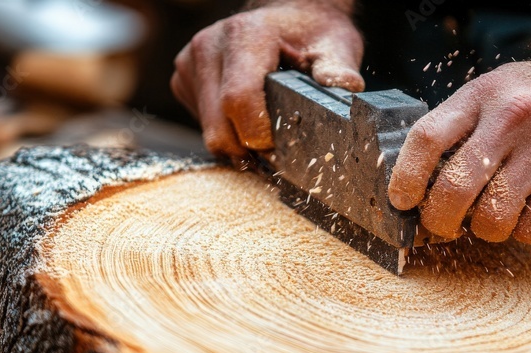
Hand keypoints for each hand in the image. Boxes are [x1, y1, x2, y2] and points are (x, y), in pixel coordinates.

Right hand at [171, 2, 364, 158]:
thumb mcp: (335, 45)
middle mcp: (209, 45)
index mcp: (245, 34)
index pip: (239, 100)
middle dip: (248, 149)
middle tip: (276, 155)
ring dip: (236, 143)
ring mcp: (191, 62)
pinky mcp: (183, 78)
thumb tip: (346, 88)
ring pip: (208, 130)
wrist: (286, 18)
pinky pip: (201, 123)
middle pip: (218, 125)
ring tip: (264, 134)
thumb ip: (338, 68)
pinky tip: (246, 121)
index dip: (258, 135)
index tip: (280, 148)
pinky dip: (225, 132)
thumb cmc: (311, 33)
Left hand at [387, 53, 530, 243]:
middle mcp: (512, 119)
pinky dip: (523, 231)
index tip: (402, 202)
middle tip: (442, 225)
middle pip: (453, 189)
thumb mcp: (496, 90)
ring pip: (490, 219)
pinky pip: (530, 230)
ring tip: (493, 215)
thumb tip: (418, 182)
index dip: (405, 179)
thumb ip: (460, 127)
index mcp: (482, 96)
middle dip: (438, 220)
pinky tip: (529, 211)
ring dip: (484, 229)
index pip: (426, 140)